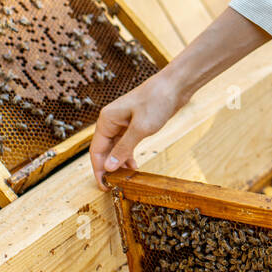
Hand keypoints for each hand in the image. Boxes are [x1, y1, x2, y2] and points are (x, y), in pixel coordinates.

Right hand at [90, 68, 188, 189]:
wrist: (175, 85)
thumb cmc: (157, 101)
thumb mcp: (140, 129)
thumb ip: (123, 149)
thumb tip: (109, 167)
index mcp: (107, 120)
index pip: (96, 150)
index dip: (98, 170)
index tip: (104, 186)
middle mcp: (111, 121)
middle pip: (104, 150)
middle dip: (109, 168)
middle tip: (116, 185)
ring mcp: (123, 122)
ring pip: (115, 147)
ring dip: (119, 162)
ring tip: (126, 178)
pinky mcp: (134, 123)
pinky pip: (126, 143)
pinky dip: (127, 154)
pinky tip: (133, 165)